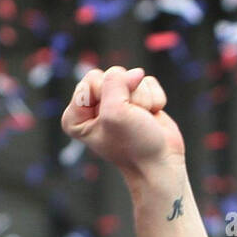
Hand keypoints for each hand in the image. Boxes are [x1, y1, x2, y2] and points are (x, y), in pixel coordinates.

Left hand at [61, 65, 184, 175]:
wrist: (161, 164)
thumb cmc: (134, 145)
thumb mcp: (115, 112)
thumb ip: (115, 81)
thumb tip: (135, 72)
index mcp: (75, 116)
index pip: (90, 80)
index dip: (108, 94)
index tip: (115, 119)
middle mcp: (93, 108)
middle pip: (112, 74)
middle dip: (128, 94)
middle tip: (132, 118)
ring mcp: (116, 103)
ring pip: (132, 77)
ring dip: (143, 99)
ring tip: (142, 120)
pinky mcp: (137, 101)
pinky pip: (148, 82)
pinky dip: (154, 99)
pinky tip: (152, 117)